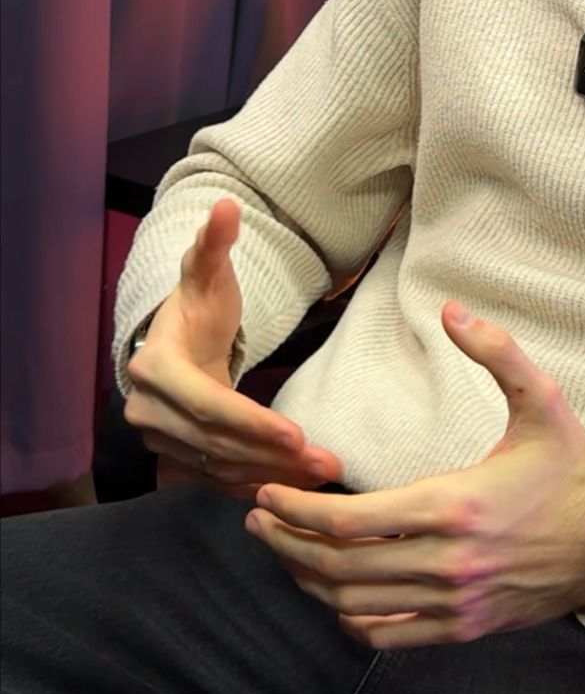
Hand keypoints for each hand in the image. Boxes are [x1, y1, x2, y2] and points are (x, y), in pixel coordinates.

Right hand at [125, 197, 342, 499]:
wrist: (174, 342)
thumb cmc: (198, 306)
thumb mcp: (207, 273)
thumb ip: (214, 244)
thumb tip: (225, 206)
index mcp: (156, 370)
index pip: (207, 405)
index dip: (251, 421)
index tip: (298, 433)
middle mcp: (149, 413)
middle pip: (216, 444)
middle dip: (272, 455)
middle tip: (326, 462)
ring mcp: (159, 441)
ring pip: (219, 469)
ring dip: (272, 475)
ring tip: (322, 473)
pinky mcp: (175, 461)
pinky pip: (217, 482)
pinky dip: (255, 486)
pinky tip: (295, 487)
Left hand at [245, 301, 584, 648]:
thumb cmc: (574, 470)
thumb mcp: (544, 400)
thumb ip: (497, 351)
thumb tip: (451, 309)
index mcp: (454, 505)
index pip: (350, 521)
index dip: (297, 509)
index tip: (267, 490)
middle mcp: (446, 562)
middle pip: (339, 566)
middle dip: (286, 543)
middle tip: (257, 517)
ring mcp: (453, 602)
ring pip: (355, 604)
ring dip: (308, 579)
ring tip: (283, 550)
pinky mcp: (463, 627)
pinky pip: (388, 636)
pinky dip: (350, 618)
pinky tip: (335, 592)